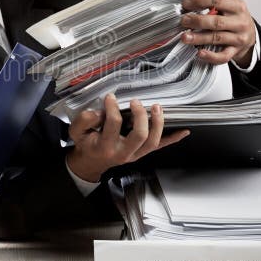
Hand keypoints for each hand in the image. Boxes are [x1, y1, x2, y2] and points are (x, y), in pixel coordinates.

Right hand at [66, 94, 189, 181]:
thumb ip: (84, 120)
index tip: (111, 97)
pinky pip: (159, 147)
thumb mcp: (76, 132)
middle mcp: (123, 152)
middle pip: (139, 135)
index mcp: (106, 146)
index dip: (113, 108)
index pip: (114, 124)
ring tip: (157, 107)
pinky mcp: (141, 153)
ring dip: (158, 124)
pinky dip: (172, 139)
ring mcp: (135, 154)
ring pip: (152, 141)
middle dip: (140, 116)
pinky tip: (183, 131)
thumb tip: (98, 111)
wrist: (91, 162)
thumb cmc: (86, 144)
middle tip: (136, 102)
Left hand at [180, 0, 256, 66]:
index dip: (199, 0)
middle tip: (182, 21)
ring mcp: (239, 37)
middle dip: (198, 21)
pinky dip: (212, 56)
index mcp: (236, 5)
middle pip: (217, 21)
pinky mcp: (235, 51)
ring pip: (217, 38)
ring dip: (199, 38)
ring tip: (185, 37)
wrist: (249, 34)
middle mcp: (239, 21)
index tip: (185, 3)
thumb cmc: (233, 15)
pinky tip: (200, 53)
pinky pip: (224, 56)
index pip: (217, 0)